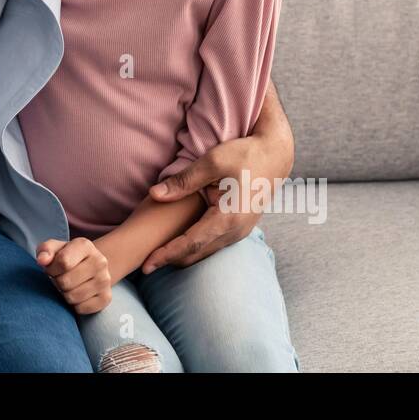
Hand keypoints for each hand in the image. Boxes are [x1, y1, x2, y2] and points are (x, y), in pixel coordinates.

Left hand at [36, 237, 111, 314]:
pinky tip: (77, 295)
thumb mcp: (54, 249)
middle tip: (61, 278)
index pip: (63, 262)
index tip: (51, 269)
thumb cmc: (66, 257)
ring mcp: (105, 280)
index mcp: (85, 246)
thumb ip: (45, 251)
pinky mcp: (106, 298)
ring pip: (72, 297)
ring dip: (65, 294)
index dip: (51, 269)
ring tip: (68, 286)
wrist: (89, 267)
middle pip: (66, 282)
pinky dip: (74, 305)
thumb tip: (42, 260)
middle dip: (57, 282)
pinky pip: (81, 309)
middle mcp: (99, 261)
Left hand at [143, 102, 293, 270]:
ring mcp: (240, 232)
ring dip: (182, 256)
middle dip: (170, 260)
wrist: (275, 156)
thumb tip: (154, 194)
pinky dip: (194, 248)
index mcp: (229, 217)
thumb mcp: (212, 162)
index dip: (166, 254)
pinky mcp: (240, 228)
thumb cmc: (244, 154)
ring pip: (205, 252)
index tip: (145, 264)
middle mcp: (236, 231)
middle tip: (143, 265)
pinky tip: (178, 245)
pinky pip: (213, 245)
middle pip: (197, 254)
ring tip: (156, 258)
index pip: (191, 243)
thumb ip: (183, 181)